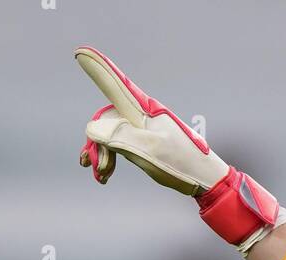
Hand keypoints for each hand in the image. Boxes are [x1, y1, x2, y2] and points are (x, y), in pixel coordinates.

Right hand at [77, 46, 227, 193]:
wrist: (205, 181)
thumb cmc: (181, 164)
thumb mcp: (149, 151)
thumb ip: (119, 136)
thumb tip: (92, 128)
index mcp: (144, 110)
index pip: (116, 84)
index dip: (98, 68)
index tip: (81, 52)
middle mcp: (141, 114)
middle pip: (107, 117)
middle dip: (95, 140)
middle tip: (89, 164)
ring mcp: (143, 128)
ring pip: (111, 134)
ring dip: (101, 153)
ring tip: (100, 174)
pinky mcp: (145, 141)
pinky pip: (120, 144)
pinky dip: (111, 157)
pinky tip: (106, 174)